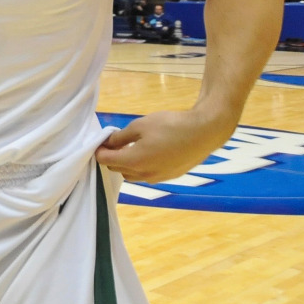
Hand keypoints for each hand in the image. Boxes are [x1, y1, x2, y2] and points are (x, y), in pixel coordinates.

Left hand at [96, 107, 233, 182]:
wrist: (204, 132)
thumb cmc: (171, 125)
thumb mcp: (140, 125)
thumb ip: (121, 136)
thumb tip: (108, 143)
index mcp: (134, 161)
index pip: (107, 161)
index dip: (100, 151)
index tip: (100, 142)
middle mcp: (144, 175)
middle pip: (118, 169)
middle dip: (113, 157)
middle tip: (115, 142)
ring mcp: (158, 178)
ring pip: (133, 174)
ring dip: (127, 164)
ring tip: (132, 147)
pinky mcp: (170, 176)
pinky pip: (148, 175)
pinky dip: (142, 166)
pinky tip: (149, 152)